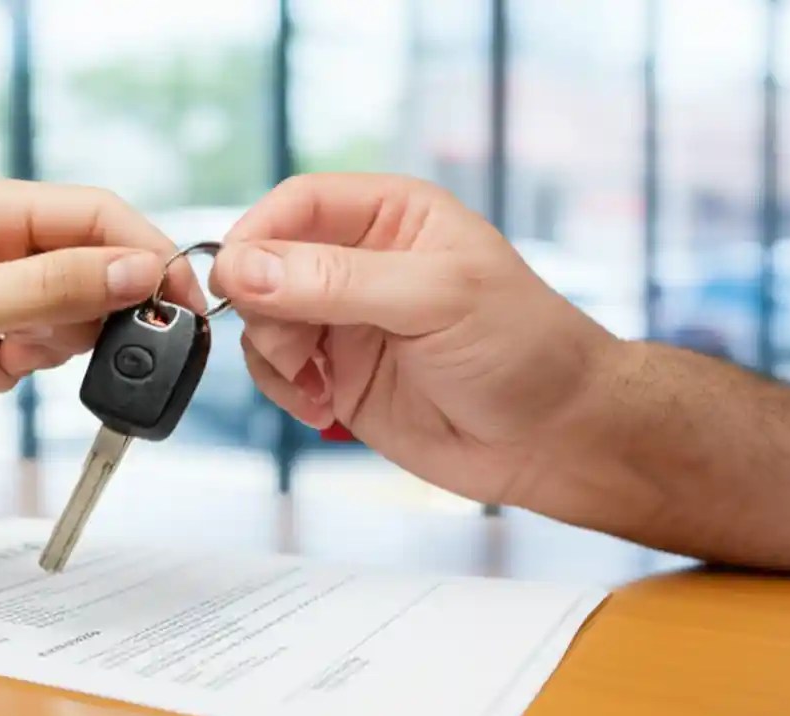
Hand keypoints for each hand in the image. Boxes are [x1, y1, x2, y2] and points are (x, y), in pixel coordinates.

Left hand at [0, 172, 199, 470]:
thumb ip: (50, 286)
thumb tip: (136, 267)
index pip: (92, 214)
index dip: (144, 256)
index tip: (180, 305)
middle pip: (82, 264)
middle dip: (82, 314)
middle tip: (46, 346)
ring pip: (57, 312)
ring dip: (41, 347)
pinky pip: (23, 345)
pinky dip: (9, 368)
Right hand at [213, 173, 619, 505]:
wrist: (554, 438)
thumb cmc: (521, 348)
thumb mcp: (433, 298)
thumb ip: (335, 280)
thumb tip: (243, 267)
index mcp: (392, 215)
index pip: (299, 203)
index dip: (259, 234)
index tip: (234, 275)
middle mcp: (359, 262)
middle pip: (267, 262)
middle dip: (265, 306)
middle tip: (294, 347)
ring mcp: (345, 320)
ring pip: (263, 319)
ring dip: (274, 354)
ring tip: (317, 384)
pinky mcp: (337, 375)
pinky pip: (277, 370)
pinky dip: (285, 390)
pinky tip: (323, 408)